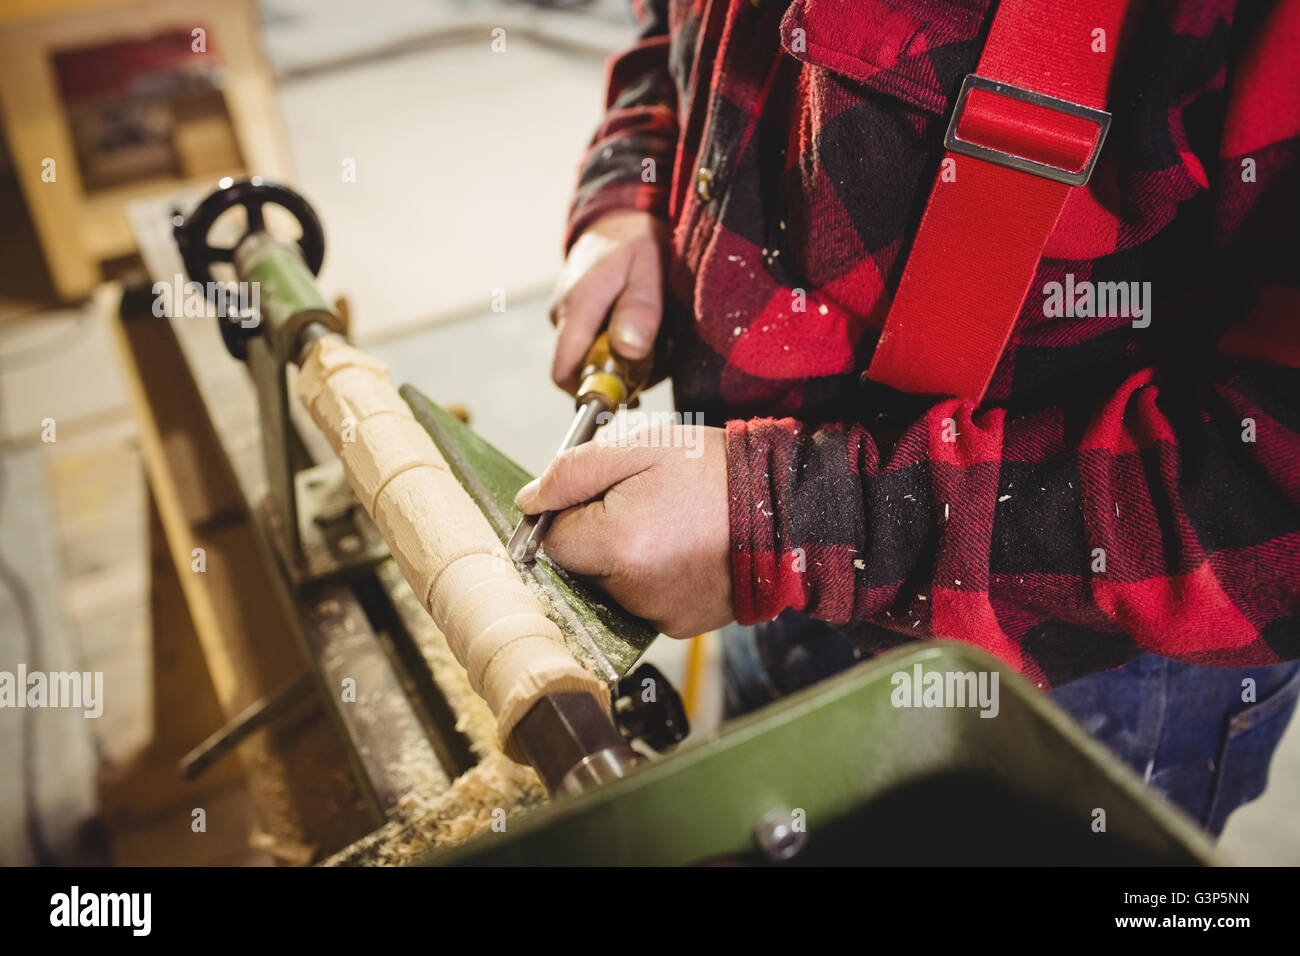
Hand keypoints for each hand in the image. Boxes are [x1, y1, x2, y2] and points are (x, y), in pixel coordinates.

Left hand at [514, 424, 733, 637]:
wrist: (787, 509)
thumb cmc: (715, 472)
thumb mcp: (640, 446)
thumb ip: (573, 472)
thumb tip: (529, 501)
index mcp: (617, 544)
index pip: (552, 541)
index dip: (569, 513)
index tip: (600, 494)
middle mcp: (632, 591)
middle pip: (580, 568)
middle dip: (597, 535)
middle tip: (642, 504)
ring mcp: (658, 614)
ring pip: (610, 587)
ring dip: (625, 559)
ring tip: (667, 526)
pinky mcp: (680, 625)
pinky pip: (642, 603)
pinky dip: (652, 579)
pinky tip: (681, 550)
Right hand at [549, 210, 668, 392]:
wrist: (620, 216)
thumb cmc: (638, 240)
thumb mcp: (650, 270)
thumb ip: (640, 310)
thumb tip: (627, 351)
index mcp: (578, 306)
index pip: (564, 372)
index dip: (590, 392)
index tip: (628, 395)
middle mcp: (563, 314)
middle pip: (580, 371)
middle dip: (618, 378)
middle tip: (656, 361)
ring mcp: (566, 315)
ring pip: (590, 360)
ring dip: (622, 363)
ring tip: (653, 340)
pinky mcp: (576, 316)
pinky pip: (593, 346)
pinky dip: (618, 349)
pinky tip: (640, 335)